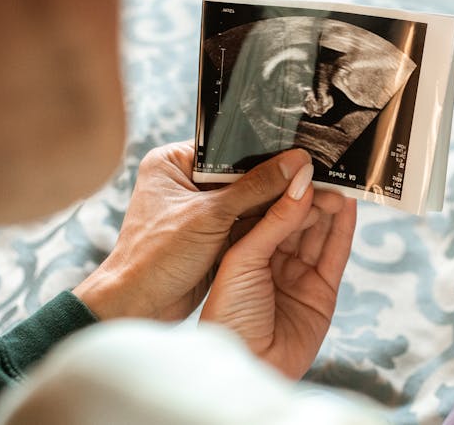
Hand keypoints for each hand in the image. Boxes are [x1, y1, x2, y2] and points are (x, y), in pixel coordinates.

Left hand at [73, 142, 325, 320]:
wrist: (137, 307)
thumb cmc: (156, 256)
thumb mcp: (210, 216)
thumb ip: (256, 187)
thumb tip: (298, 162)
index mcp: (173, 162)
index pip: (228, 146)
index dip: (264, 149)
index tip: (300, 149)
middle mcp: (186, 180)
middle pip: (242, 172)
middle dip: (274, 179)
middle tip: (315, 173)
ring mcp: (200, 209)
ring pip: (247, 199)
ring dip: (274, 203)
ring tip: (315, 194)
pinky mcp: (211, 235)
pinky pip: (245, 222)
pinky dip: (265, 224)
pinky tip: (298, 219)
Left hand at [201, 169, 357, 378]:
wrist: (243, 367)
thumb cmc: (225, 313)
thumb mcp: (242, 256)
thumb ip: (273, 217)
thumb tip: (301, 179)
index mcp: (237, 246)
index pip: (260, 201)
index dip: (279, 180)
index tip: (298, 156)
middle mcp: (264, 256)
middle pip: (291, 214)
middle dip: (308, 190)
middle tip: (326, 167)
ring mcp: (292, 274)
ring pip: (314, 230)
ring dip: (326, 206)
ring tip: (339, 182)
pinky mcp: (319, 292)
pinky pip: (333, 254)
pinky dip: (341, 230)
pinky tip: (347, 207)